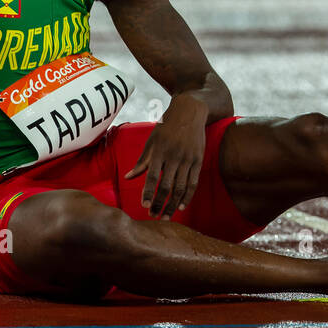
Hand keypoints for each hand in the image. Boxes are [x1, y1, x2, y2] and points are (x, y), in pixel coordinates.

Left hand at [126, 96, 208, 218]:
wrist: (190, 111)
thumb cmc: (167, 126)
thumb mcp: (152, 141)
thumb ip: (142, 161)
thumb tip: (128, 178)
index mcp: (160, 151)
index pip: (152, 177)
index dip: (148, 193)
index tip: (144, 206)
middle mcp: (174, 156)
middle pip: (167, 186)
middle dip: (159, 203)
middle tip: (153, 216)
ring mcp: (188, 159)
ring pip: (180, 187)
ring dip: (172, 204)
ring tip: (165, 216)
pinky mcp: (198, 160)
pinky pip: (193, 182)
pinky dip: (187, 196)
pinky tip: (181, 206)